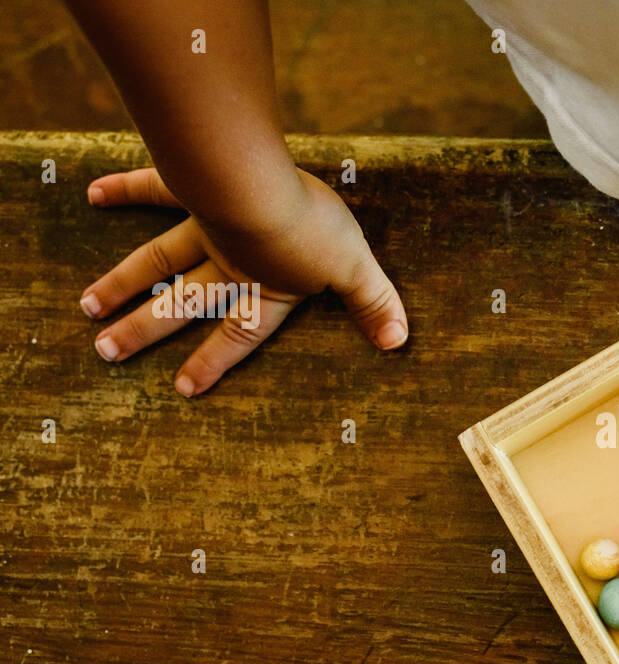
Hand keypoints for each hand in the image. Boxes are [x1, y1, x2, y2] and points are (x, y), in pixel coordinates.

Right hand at [80, 166, 407, 395]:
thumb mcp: (355, 267)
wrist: (265, 185)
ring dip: (122, 283)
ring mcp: (206, 229)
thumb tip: (398, 343)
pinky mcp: (193, 188)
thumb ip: (374, 303)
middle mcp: (229, 265)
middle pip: (183, 303)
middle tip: (105, 352)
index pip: (240, 334)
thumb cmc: (313, 227)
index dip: (214, 362)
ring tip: (87, 309)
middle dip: (145, 329)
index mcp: (266, 288)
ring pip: (156, 261)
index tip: (182, 390)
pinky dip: (125, 189)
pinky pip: (156, 188)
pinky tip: (93, 194)